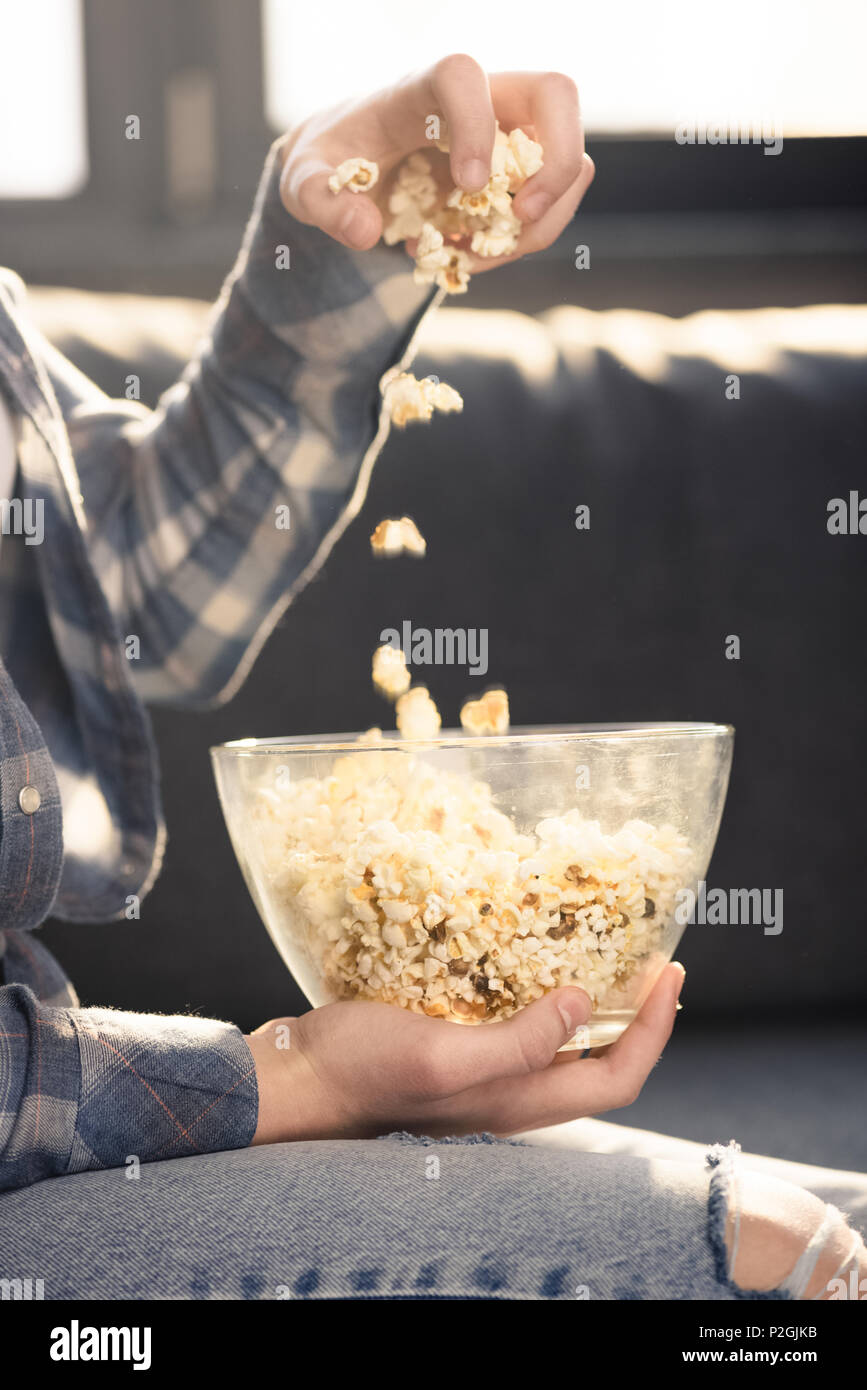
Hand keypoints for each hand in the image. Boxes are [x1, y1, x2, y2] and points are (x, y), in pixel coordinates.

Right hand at [245, 962, 684, 1142]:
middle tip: (653, 964)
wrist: (296, 1079)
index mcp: (515, 1101)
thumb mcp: (441, 1056)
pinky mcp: (456, 1051)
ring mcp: (483, 1076)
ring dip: (597, 1009)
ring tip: (606, 956)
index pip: (615, 1079)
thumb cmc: (360, 1071)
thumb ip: (515, 1043)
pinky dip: (545, 999)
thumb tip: (583, 1006)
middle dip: (638, 1020)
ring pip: (564, 1050)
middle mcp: (508, 1095)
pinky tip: (531, 960)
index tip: (671, 973)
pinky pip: (522, 1030)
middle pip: (600, 1068)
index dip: (654, 1032)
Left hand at [277, 53, 593, 267]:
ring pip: (571, 156)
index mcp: (420, 89)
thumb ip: (321, 203)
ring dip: (543, 220)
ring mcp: (508, 132)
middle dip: (557, 162)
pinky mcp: (521, 169)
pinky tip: (471, 252)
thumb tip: (363, 231)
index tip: (468, 186)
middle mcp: (479, 98)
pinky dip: (526, 240)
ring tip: (473, 253)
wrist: (350, 168)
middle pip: (557, 93)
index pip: (464, 75)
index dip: (477, 125)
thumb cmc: (333, 164)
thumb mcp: (305, 184)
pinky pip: (554, 201)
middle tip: (520, 217)